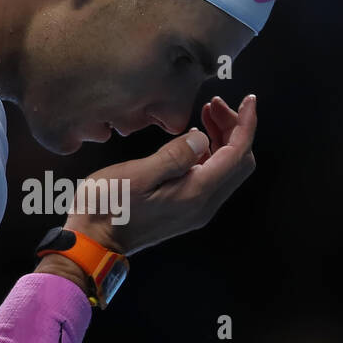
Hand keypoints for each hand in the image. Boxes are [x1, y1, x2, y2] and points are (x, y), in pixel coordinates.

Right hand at [65, 94, 256, 255]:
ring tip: (204, 115)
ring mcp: (196, 208)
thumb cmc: (108, 207)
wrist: (94, 242)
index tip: (249, 99)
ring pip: (227, 169)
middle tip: (213, 104)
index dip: (246, 124)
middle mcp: (203, 203)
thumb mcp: (138, 175)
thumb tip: (202, 137)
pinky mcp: (185, 208)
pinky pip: (211, 177)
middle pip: (239, 161)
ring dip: (223, 139)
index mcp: (197, 192)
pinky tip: (192, 139)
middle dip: (235, 129)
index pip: (238, 154)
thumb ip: (174, 155)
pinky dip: (211, 152)